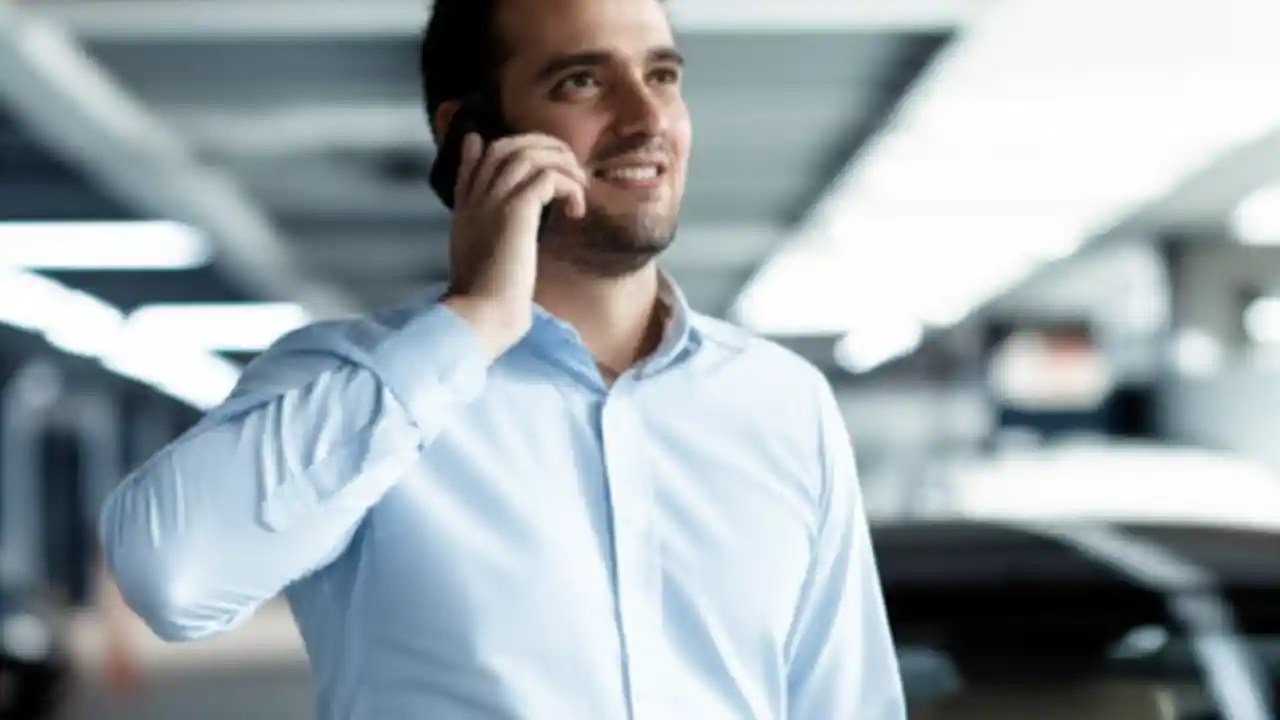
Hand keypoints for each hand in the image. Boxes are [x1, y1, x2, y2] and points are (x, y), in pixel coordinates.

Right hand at [443, 132, 586, 360]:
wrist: (482, 314)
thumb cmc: (488, 299)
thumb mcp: (483, 259)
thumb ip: (490, 231)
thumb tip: (505, 225)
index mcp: (466, 208)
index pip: (479, 157)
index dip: (514, 150)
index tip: (536, 160)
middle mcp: (477, 197)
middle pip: (506, 145)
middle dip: (544, 147)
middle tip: (569, 171)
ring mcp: (493, 200)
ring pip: (529, 153)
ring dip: (562, 165)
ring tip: (579, 189)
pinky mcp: (516, 210)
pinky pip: (548, 176)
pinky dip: (569, 186)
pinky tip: (576, 210)